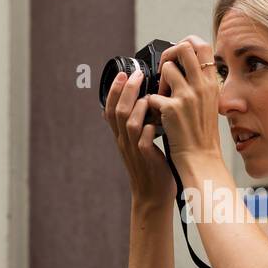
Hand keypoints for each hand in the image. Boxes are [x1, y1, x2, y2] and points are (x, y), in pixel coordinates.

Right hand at [103, 67, 174, 209]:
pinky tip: (156, 122)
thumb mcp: (138, 143)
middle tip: (136, 75)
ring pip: (129, 124)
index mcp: (121, 136)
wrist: (153, 194)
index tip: (122, 73)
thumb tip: (138, 103)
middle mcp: (124, 141)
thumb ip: (136, 125)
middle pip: (119, 112)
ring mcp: (134, 150)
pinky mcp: (147, 159)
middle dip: (126, 91)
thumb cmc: (151, 167)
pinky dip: (149, 130)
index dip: (114, 90)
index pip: (111, 109)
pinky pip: (144, 141)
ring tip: (146, 96)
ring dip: (137, 108)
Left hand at [146, 35, 223, 162]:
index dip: (188, 43)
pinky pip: (152, 95)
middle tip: (164, 70)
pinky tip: (157, 115)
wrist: (200, 158)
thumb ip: (201, 86)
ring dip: (158, 81)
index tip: (178, 55)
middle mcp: (201, 86)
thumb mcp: (210, 104)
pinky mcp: (171, 109)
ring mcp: (187, 96)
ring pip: (166, 68)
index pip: (204, 46)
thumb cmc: (203, 135)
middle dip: (169, 54)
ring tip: (161, 97)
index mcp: (212, 84)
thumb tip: (184, 69)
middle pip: (184, 48)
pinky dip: (151, 104)